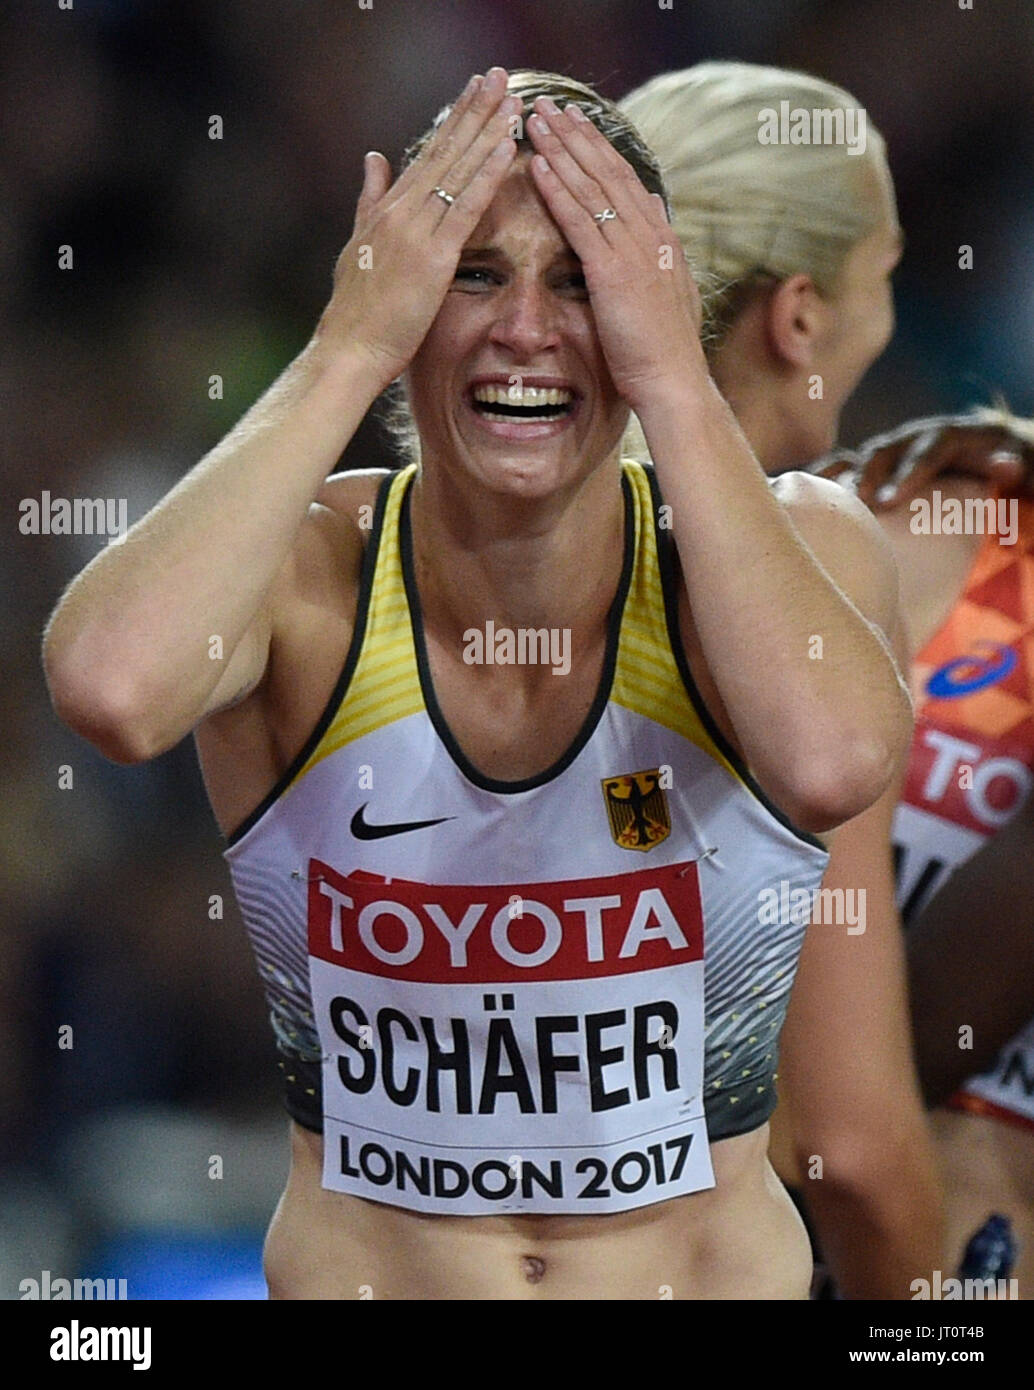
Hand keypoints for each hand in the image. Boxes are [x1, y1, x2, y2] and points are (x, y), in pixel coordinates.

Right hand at [315, 68, 519, 389]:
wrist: (348, 349)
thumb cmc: (356, 312)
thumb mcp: (357, 245)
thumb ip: (369, 200)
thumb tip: (373, 159)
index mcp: (387, 209)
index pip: (426, 155)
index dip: (453, 121)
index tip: (473, 91)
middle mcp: (400, 211)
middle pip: (444, 151)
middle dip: (473, 111)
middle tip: (497, 76)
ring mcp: (416, 232)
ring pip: (458, 171)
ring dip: (487, 133)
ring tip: (511, 100)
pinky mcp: (433, 258)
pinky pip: (465, 208)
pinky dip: (487, 175)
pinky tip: (507, 149)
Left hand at [525, 98, 705, 410]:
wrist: (674, 383)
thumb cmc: (667, 354)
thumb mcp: (671, 293)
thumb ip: (662, 252)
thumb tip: (654, 212)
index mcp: (663, 241)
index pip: (627, 183)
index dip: (601, 150)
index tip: (578, 124)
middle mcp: (651, 236)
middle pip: (609, 172)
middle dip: (577, 136)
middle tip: (550, 106)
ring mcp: (634, 252)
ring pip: (592, 188)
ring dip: (561, 150)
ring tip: (535, 122)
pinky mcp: (613, 273)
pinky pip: (579, 222)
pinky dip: (557, 191)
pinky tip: (537, 167)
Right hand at [812, 410, 1033, 508]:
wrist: (989, 446)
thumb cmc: (1003, 457)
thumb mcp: (1016, 457)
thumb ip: (1011, 461)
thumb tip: (1006, 465)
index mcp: (948, 435)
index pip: (926, 451)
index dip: (906, 474)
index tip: (887, 501)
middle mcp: (913, 438)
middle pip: (885, 452)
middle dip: (867, 477)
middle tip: (852, 505)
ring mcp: (892, 450)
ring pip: (860, 457)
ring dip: (840, 478)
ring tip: (820, 500)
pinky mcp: (877, 464)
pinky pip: (845, 466)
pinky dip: (823, 475)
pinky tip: (796, 490)